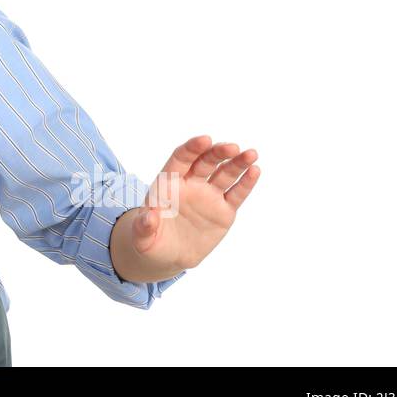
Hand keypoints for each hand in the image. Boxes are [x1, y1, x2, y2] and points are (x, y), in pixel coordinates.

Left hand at [128, 135, 260, 274]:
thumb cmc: (149, 240)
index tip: (205, 139)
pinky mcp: (224, 211)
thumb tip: (149, 217)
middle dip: (218, 153)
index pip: (181, 159)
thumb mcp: (142, 235)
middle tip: (233, 147)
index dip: (192, 148)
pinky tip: (255, 171)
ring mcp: (208, 196)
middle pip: (206, 162)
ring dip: (238, 163)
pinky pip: (236, 194)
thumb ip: (143, 225)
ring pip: (224, 174)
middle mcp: (190, 184)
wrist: (168, 256)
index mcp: (168, 183)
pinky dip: (246, 183)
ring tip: (251, 154)